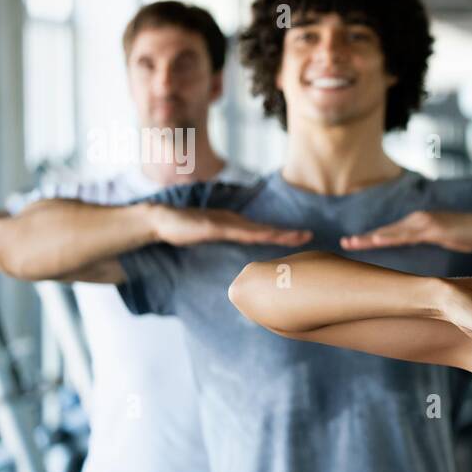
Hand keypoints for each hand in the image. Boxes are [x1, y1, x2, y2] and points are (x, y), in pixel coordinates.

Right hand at [151, 206, 312, 247]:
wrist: (162, 220)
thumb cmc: (185, 229)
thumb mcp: (211, 237)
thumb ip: (225, 241)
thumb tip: (238, 251)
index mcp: (236, 226)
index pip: (264, 232)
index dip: (284, 235)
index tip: (303, 237)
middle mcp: (234, 222)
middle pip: (266, 229)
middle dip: (288, 233)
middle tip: (310, 235)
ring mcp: (225, 223)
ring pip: (256, 230)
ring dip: (277, 233)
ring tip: (295, 236)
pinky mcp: (214, 227)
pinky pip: (237, 232)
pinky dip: (254, 234)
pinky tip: (266, 236)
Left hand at [340, 209, 471, 252]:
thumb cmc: (465, 234)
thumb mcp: (439, 237)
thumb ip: (422, 239)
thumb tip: (408, 246)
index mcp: (417, 223)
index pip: (389, 232)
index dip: (370, 238)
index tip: (351, 243)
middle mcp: (418, 219)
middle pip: (387, 231)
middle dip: (365, 238)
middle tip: (344, 243)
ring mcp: (426, 222)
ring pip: (394, 232)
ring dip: (373, 237)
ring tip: (354, 242)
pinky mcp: (435, 228)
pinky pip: (410, 235)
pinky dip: (393, 236)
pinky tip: (380, 239)